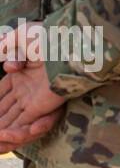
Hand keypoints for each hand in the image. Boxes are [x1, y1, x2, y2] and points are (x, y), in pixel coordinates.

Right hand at [0, 24, 67, 151]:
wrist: (66, 44)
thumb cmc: (46, 37)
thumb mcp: (22, 35)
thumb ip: (7, 45)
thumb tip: (6, 65)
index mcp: (21, 73)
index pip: (1, 91)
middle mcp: (26, 88)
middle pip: (5, 108)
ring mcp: (33, 98)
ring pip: (11, 119)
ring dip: (1, 127)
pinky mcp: (40, 107)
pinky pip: (21, 125)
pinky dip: (9, 132)